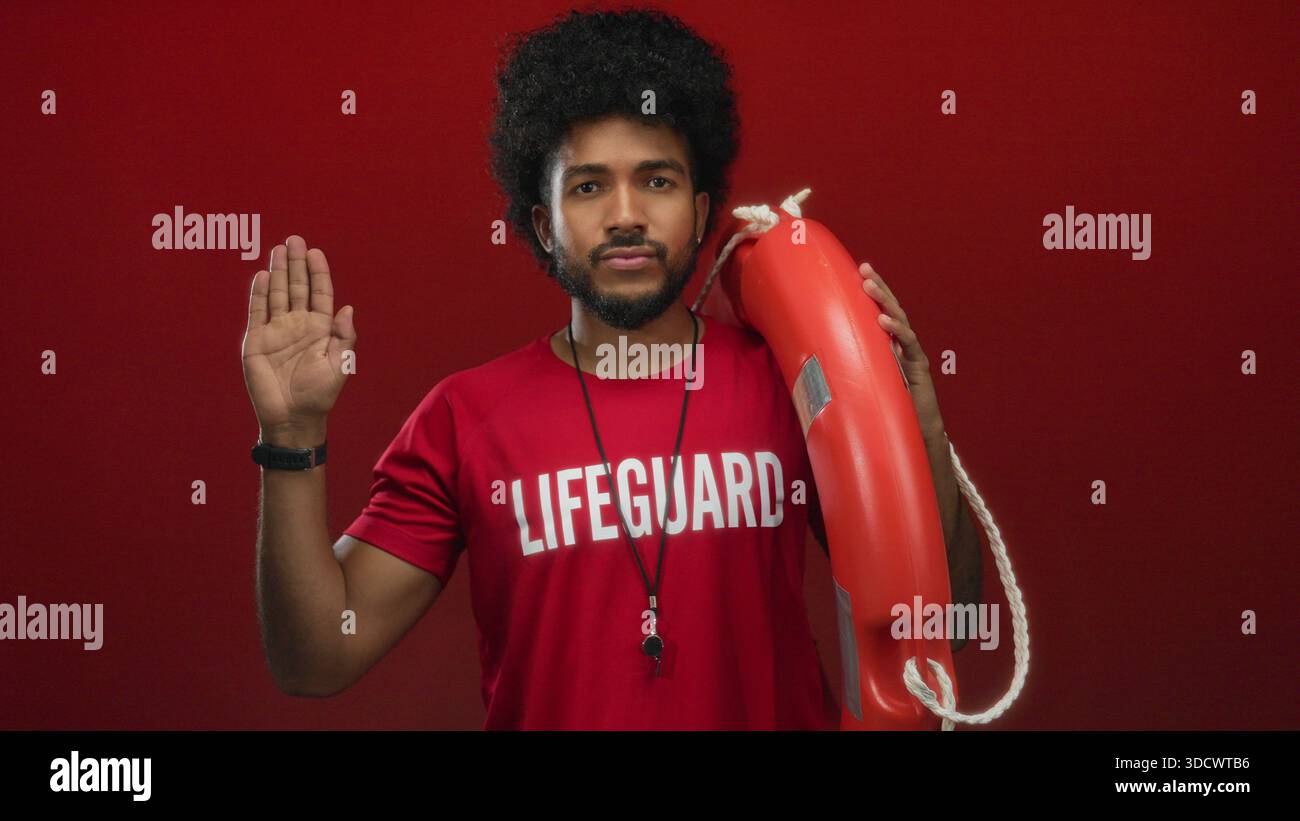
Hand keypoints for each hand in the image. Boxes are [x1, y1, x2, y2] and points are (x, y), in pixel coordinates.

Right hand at [242, 236, 355, 436]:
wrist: (292, 417)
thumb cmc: (319, 395)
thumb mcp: (339, 366)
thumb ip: (345, 337)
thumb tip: (348, 308)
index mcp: (321, 329)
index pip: (319, 293)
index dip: (318, 273)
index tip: (316, 252)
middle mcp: (298, 324)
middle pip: (296, 287)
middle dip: (296, 264)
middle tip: (295, 240)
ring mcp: (276, 330)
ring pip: (276, 294)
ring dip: (277, 272)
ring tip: (278, 250)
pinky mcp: (257, 340)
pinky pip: (257, 311)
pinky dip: (258, 293)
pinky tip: (261, 275)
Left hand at [858, 262, 945, 442]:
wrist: (916, 431)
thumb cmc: (887, 406)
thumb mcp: (863, 381)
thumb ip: (849, 368)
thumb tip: (814, 360)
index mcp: (889, 344)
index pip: (880, 312)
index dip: (871, 292)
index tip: (857, 271)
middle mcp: (902, 344)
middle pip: (891, 308)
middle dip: (878, 287)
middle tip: (864, 268)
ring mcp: (912, 353)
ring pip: (900, 320)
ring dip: (884, 301)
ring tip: (870, 286)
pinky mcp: (919, 366)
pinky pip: (908, 344)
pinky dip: (897, 330)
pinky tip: (884, 320)